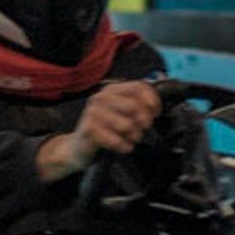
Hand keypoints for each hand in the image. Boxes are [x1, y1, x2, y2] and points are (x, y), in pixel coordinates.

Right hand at [35, 80, 162, 182]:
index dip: (152, 101)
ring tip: (130, 139)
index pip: (138, 87)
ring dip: (134, 136)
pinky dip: (123, 146)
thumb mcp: (120, 112)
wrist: (78, 147)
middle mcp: (101, 97)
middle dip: (144, 122)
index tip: (155, 113)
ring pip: (126, 125)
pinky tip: (122, 146)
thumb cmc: (104, 129)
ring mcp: (93, 113)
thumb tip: (155, 106)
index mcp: (111, 89)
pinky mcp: (89, 129)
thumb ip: (136, 104)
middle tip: (142, 130)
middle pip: (135, 106)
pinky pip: (116, 139)